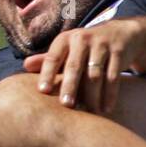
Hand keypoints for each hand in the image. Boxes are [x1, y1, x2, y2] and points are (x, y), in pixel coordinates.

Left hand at [22, 19, 144, 113]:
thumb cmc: (85, 47)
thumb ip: (47, 59)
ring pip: (95, 74)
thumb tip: (25, 66)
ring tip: (90, 113)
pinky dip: (109, 94)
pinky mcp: (118, 53)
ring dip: (92, 95)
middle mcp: (82, 39)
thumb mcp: (66, 49)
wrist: (120, 33)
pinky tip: (106, 109)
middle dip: (70, 86)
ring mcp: (102, 45)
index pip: (53, 57)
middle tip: (66, 105)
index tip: (42, 91)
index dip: (47, 74)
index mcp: (65, 39)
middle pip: (74, 66)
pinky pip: (113, 77)